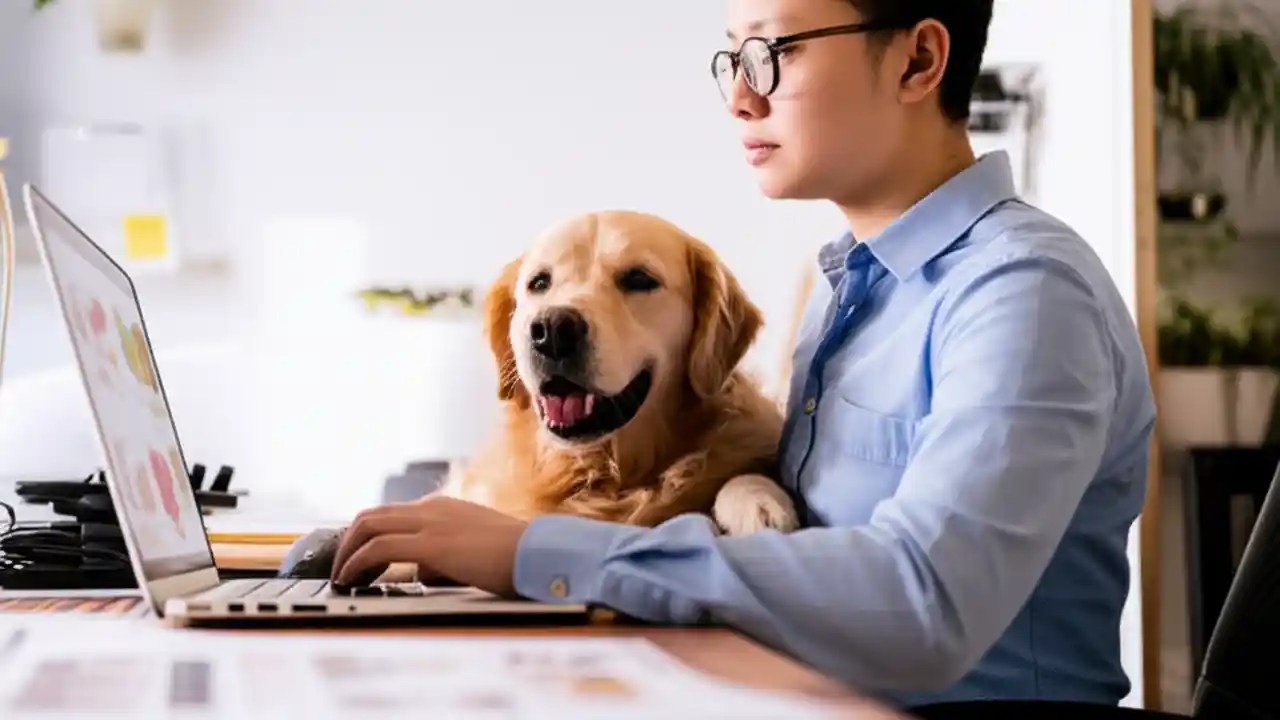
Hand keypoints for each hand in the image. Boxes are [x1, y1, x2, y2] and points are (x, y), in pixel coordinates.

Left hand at [328, 496, 528, 597]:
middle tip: (341, 570)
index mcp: (443, 508)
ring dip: (347, 552)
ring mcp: (431, 522)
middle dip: (347, 542)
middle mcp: (432, 508)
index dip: (366, 536)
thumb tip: (422, 571)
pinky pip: (379, 548)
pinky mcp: (432, 543)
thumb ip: (444, 557)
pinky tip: (353, 580)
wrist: (539, 555)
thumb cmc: (514, 558)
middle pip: (371, 515)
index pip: (391, 514)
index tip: (356, 559)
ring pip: (368, 525)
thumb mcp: (472, 551)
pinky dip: (358, 563)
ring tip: (342, 578)